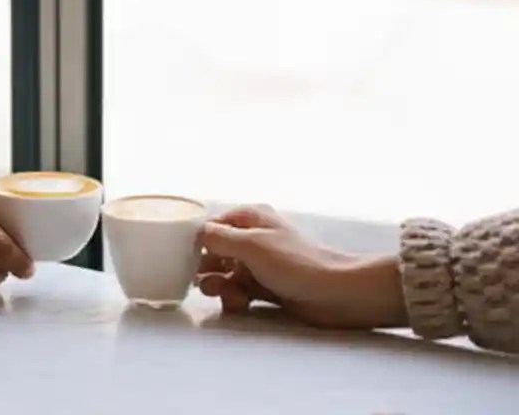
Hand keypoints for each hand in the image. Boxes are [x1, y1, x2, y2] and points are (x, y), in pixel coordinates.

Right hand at [197, 205, 406, 329]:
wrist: (337, 293)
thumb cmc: (295, 263)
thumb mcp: (251, 244)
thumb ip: (218, 238)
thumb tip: (197, 234)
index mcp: (250, 218)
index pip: (211, 225)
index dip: (197, 242)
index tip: (186, 259)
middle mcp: (254, 238)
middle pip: (215, 252)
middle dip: (207, 269)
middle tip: (207, 283)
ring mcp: (261, 264)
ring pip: (226, 274)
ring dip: (220, 286)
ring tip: (227, 295)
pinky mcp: (268, 288)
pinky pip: (240, 291)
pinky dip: (235, 299)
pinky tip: (240, 304)